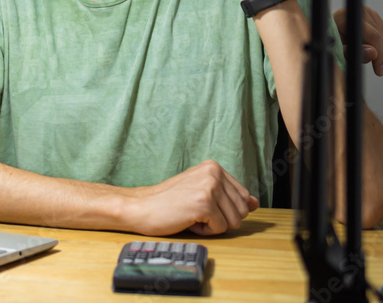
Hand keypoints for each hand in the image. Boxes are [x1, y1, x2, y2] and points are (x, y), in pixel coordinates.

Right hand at [130, 160, 258, 235]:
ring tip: (191, 214)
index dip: (225, 209)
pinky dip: (205, 230)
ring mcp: (209, 187)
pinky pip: (220, 229)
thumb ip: (230, 196)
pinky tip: (187, 219)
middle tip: (194, 210)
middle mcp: (214, 173)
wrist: (142, 207)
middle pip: (242, 210)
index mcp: (214, 167)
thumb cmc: (169, 202)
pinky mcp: (204, 203)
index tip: (201, 204)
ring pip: (234, 222)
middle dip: (221, 218)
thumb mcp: (203, 194)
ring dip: (213, 225)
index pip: (244, 197)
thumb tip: (255, 203)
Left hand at [334, 6, 382, 75]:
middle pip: (379, 35)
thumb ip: (351, 52)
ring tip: (370, 57)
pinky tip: (374, 50)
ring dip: (380, 49)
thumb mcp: (337, 49)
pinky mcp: (375, 18)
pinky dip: (381, 44)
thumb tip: (373, 53)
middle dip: (380, 53)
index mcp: (346, 16)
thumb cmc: (332, 41)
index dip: (379, 54)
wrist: (332, 33)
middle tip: (378, 68)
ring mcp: (369, 13)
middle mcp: (359, 11)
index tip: (379, 70)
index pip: (372, 35)